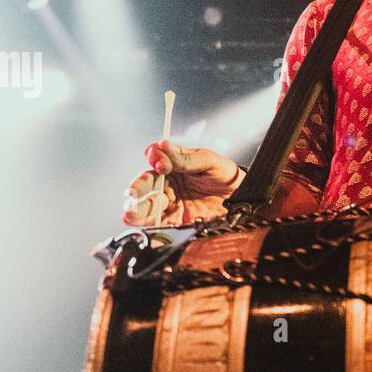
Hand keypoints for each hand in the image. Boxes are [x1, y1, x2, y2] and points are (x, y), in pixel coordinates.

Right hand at [122, 139, 243, 226]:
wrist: (241, 196)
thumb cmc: (223, 173)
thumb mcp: (207, 160)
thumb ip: (185, 158)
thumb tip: (162, 146)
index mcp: (172, 166)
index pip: (155, 162)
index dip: (152, 162)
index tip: (157, 164)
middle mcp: (167, 185)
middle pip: (145, 187)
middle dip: (136, 190)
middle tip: (133, 193)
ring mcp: (170, 204)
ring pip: (147, 207)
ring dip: (136, 210)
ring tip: (131, 213)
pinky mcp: (176, 222)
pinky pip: (160, 225)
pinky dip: (151, 226)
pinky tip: (147, 225)